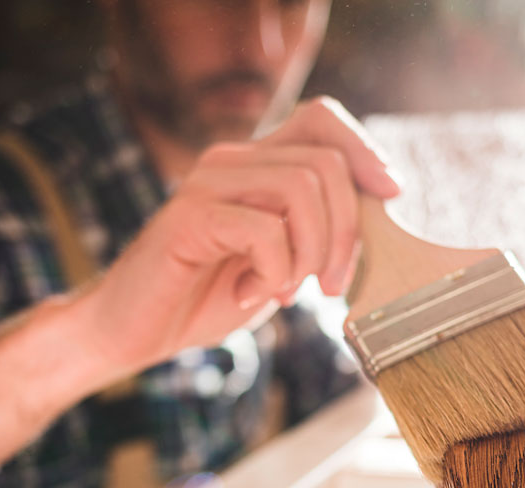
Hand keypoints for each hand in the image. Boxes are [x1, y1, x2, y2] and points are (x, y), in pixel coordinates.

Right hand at [80, 96, 401, 372]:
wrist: (133, 333)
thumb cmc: (206, 299)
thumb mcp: (280, 263)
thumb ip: (316, 233)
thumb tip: (380, 216)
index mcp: (255, 164)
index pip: (322, 118)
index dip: (365, 150)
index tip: (391, 198)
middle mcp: (231, 160)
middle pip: (326, 162)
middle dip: (347, 232)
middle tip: (332, 285)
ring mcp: (207, 182)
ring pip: (302, 189)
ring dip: (312, 253)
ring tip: (287, 290)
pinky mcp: (188, 216)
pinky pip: (264, 231)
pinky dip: (273, 272)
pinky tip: (249, 293)